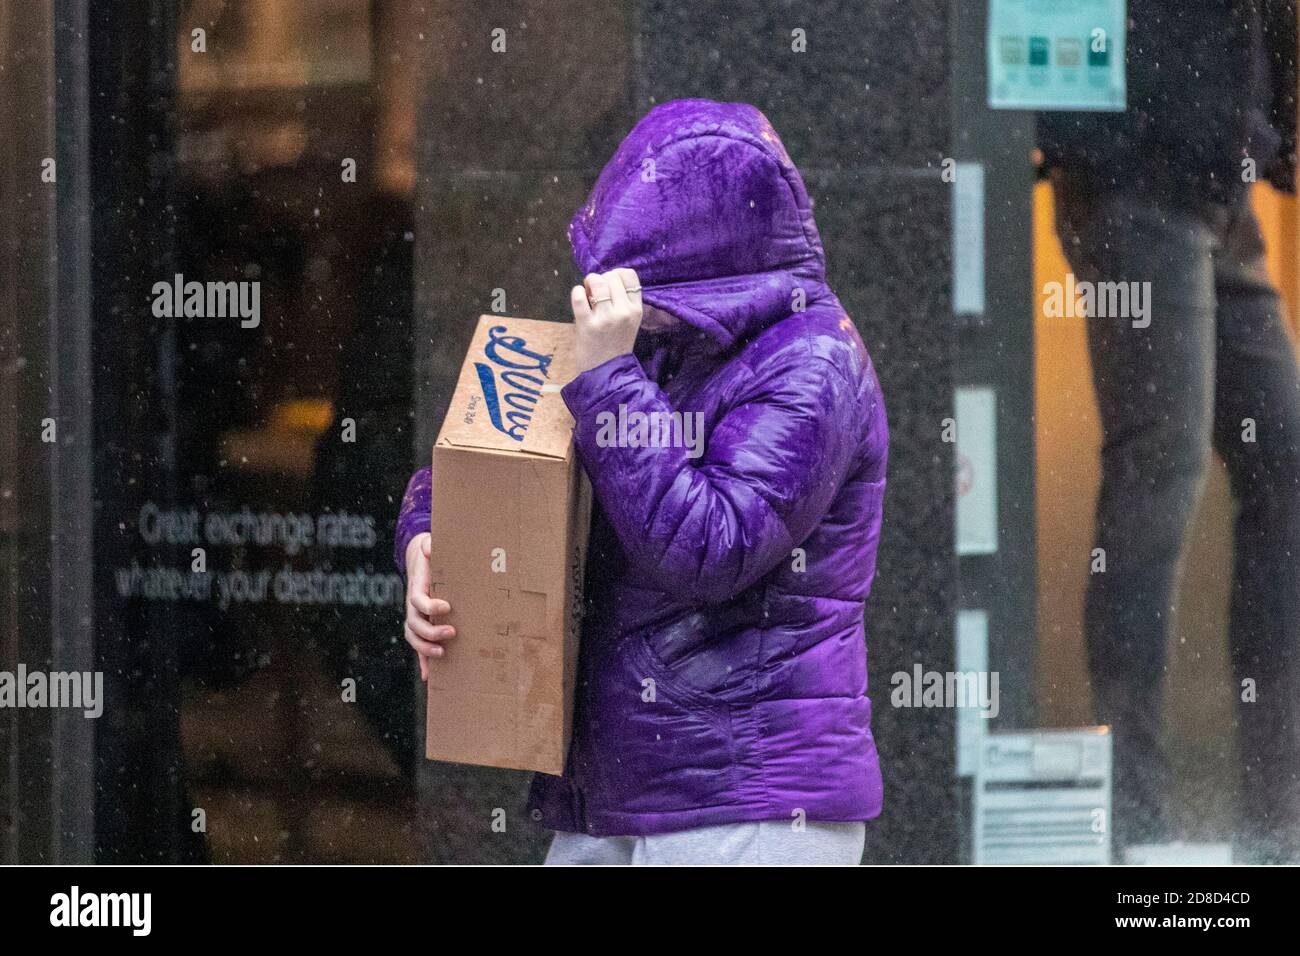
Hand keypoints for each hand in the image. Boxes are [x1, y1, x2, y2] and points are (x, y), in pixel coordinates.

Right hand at [404, 532, 454, 680]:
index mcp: (417, 589)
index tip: (446, 607)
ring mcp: (415, 619)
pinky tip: (429, 676)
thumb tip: (429, 547)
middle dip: (431, 631)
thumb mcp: (431, 550)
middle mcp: (413, 607)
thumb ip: (430, 547)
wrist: (420, 564)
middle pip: (415, 624)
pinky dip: (423, 662)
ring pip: (414, 638)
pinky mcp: (422, 628)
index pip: (418, 601)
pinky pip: (419, 647)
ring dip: (425, 649)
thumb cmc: (431, 559)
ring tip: (443, 654)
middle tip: (452, 632)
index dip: (430, 606)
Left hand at [571, 268, 641, 372]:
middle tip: (596, 292)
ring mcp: (606, 319)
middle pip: (612, 276)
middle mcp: (624, 312)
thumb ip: (622, 301)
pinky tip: (579, 299)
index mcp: (636, 310)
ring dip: (589, 282)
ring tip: (587, 293)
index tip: (610, 285)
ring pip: (597, 282)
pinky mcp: (587, 325)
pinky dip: (577, 292)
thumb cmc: (614, 344)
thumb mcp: (629, 322)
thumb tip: (604, 277)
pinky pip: (579, 296)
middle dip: (601, 279)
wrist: (605, 372)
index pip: (630, 276)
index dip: (616, 274)